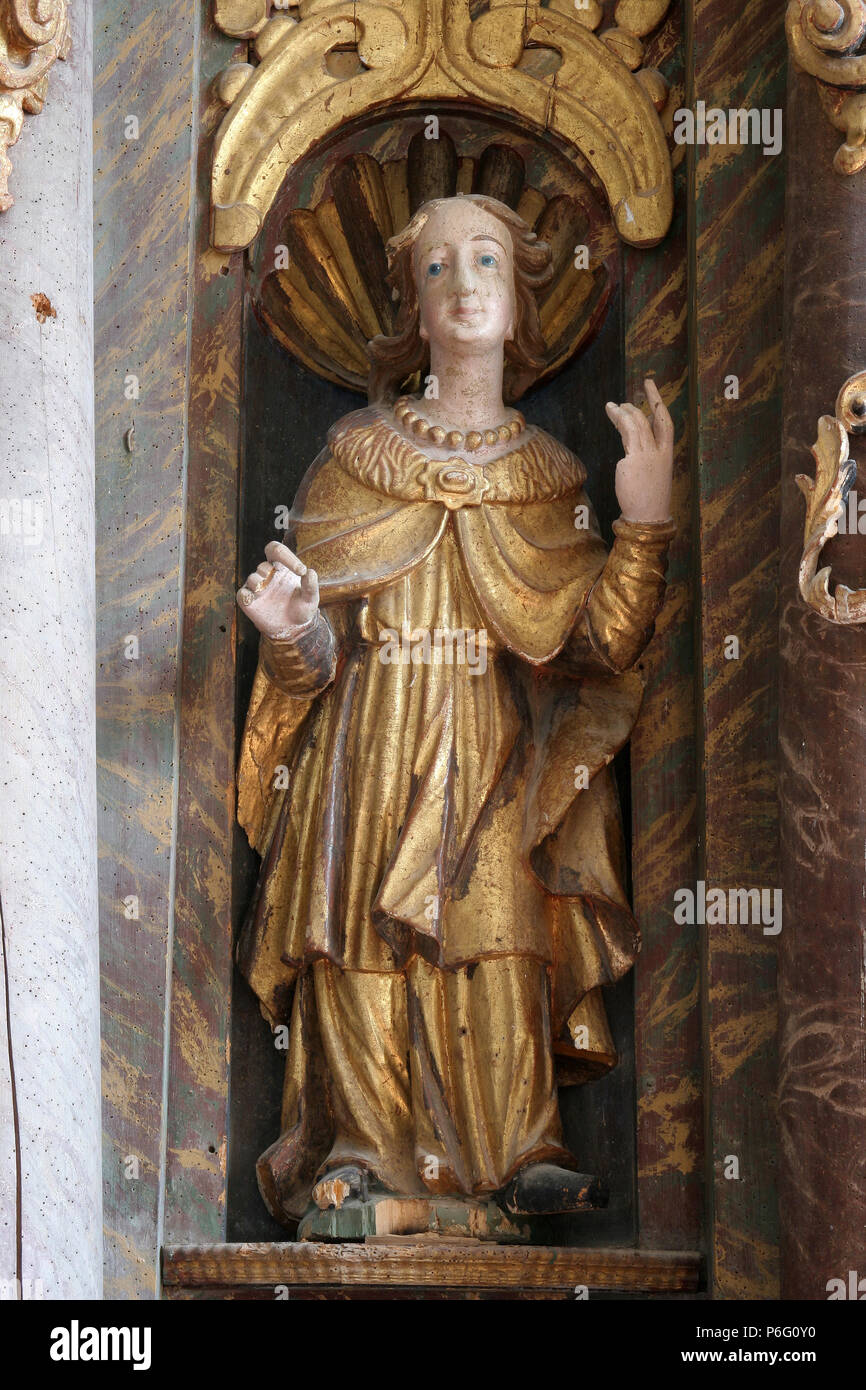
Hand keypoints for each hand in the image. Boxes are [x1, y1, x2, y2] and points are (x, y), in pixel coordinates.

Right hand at [237, 540, 319, 638]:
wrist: (292, 628)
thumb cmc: (301, 608)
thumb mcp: (310, 598)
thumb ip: (311, 585)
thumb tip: (310, 572)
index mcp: (281, 567)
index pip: (277, 551)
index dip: (286, 556)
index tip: (301, 570)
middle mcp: (267, 575)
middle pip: (263, 566)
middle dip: (269, 571)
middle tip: (276, 577)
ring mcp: (257, 588)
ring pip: (253, 579)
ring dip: (257, 581)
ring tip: (263, 587)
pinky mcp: (249, 601)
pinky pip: (242, 595)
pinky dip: (245, 595)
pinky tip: (250, 599)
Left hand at [605, 377, 673, 523]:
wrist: (648, 516)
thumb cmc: (649, 498)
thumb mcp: (652, 471)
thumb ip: (644, 452)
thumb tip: (631, 437)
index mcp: (666, 453)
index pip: (664, 420)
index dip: (656, 401)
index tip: (649, 385)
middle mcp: (657, 451)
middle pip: (646, 419)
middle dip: (635, 405)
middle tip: (622, 401)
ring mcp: (645, 455)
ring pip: (634, 425)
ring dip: (621, 414)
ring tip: (611, 407)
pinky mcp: (631, 461)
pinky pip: (625, 439)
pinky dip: (619, 428)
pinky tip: (613, 426)